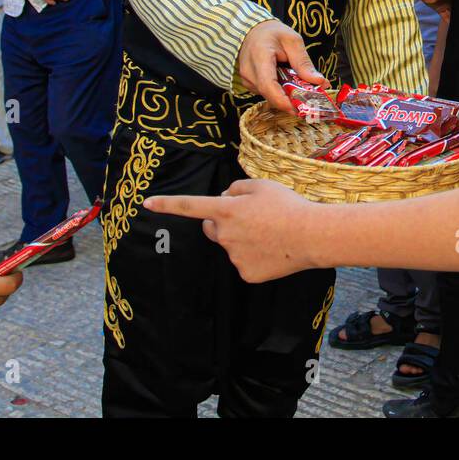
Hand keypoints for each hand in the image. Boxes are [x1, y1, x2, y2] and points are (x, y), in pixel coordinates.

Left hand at [143, 179, 313, 282]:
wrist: (311, 236)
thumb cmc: (288, 206)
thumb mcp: (262, 185)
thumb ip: (237, 188)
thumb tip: (224, 198)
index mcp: (225, 210)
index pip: (190, 206)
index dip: (167, 204)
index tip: (147, 203)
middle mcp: (224, 235)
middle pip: (211, 227)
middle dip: (222, 222)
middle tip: (250, 218)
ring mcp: (234, 257)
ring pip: (231, 245)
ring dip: (243, 238)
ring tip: (270, 233)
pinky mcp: (246, 274)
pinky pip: (244, 262)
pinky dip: (256, 256)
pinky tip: (273, 250)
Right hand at [235, 19, 327, 111]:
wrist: (253, 31)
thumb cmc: (272, 33)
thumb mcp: (293, 41)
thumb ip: (304, 62)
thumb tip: (319, 81)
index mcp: (259, 57)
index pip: (268, 85)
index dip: (284, 101)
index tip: (301, 108)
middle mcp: (249, 72)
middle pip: (270, 95)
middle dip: (292, 101)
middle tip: (312, 101)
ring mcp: (247, 80)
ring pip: (270, 96)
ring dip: (288, 97)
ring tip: (305, 90)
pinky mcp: (250, 84)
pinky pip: (267, 93)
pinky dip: (281, 93)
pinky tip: (291, 86)